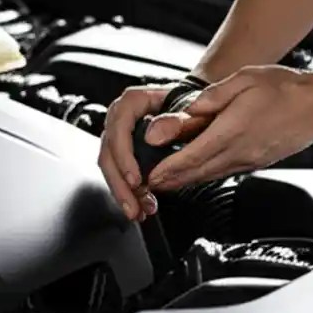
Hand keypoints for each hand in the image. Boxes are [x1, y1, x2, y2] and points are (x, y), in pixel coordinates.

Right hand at [99, 84, 210, 220]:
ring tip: (139, 211)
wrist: (202, 114)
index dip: (123, 155)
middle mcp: (123, 118)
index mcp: (135, 101)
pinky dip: (129, 192)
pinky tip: (141, 205)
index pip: (119, 126)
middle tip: (133, 205)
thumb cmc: (198, 109)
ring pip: (111, 166)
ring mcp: (122, 136)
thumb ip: (178, 122)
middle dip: (120, 183)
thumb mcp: (195, 112)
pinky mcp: (126, 153)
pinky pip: (119, 173)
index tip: (136, 179)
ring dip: (123, 192)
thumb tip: (153, 137)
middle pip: (109, 151)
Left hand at [146, 65, 312, 190]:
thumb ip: (214, 96)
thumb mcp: (246, 79)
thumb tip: (191, 107)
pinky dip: (203, 177)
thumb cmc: (286, 90)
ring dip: (184, 182)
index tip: (151, 175)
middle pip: (196, 172)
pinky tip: (193, 176)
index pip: (193, 154)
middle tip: (147, 186)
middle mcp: (239, 150)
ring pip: (209, 176)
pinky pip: (223, 172)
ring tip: (163, 184)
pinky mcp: (255, 162)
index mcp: (233, 129)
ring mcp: (248, 160)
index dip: (169, 168)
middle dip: (169, 181)